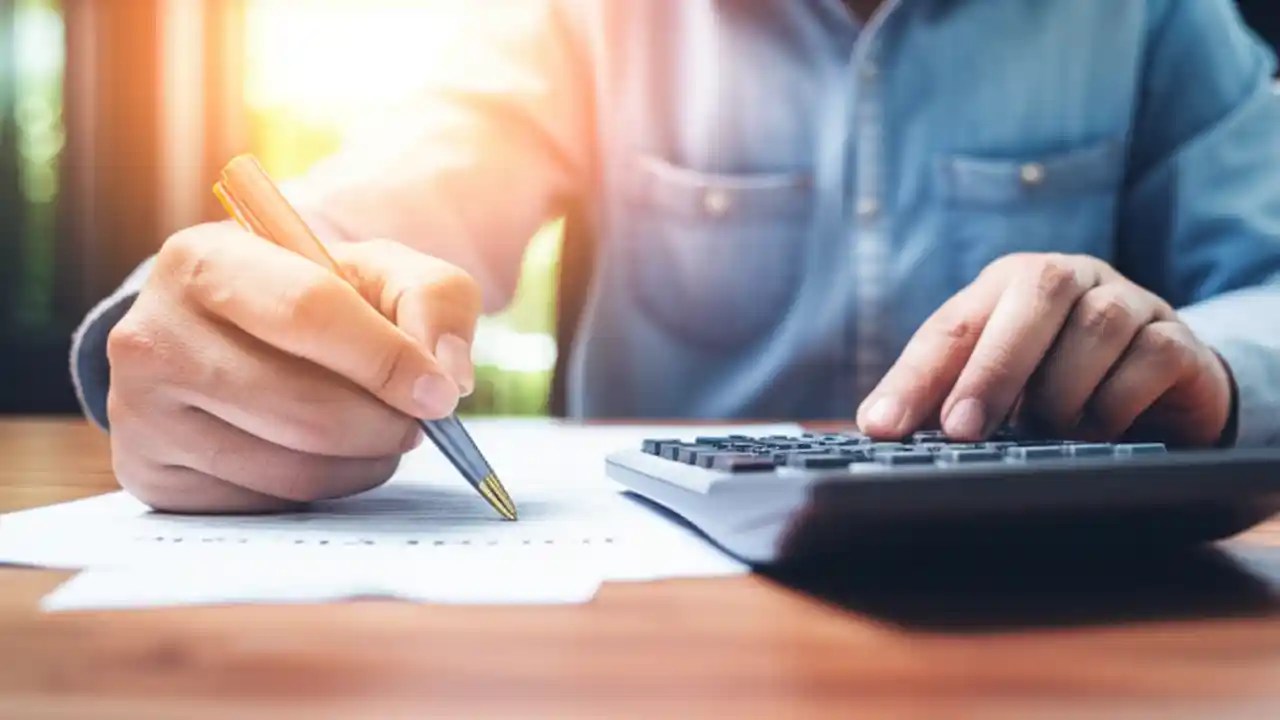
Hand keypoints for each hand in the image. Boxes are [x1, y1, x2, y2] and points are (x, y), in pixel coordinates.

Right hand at [106, 224, 482, 512]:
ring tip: (380, 431)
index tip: (440, 394)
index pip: (308, 312)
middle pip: (304, 407)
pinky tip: (330, 453)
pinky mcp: (150, 476)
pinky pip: (267, 504)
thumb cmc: (318, 295)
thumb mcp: (382, 270)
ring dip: (364, 460)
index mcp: (204, 261)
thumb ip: (434, 301)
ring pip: (291, 468)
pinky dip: (324, 488)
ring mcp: (140, 413)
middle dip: (384, 423)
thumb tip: (447, 379)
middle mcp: (152, 336)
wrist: (237, 330)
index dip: (387, 359)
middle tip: (417, 418)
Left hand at [856, 253, 1232, 446]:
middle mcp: (1068, 280)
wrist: (1161, 387)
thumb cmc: (1057, 382)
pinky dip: (1117, 401)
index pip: (952, 324)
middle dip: (993, 368)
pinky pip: (1151, 357)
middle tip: (963, 431)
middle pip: (1032, 294)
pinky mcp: (1177, 340)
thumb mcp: (996, 386)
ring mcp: (1129, 302)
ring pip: (1097, 325)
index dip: (915, 376)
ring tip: (1044, 433)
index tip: (883, 427)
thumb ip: (941, 396)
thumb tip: (878, 427)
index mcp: (1007, 286)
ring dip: (1062, 390)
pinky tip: (1098, 431)